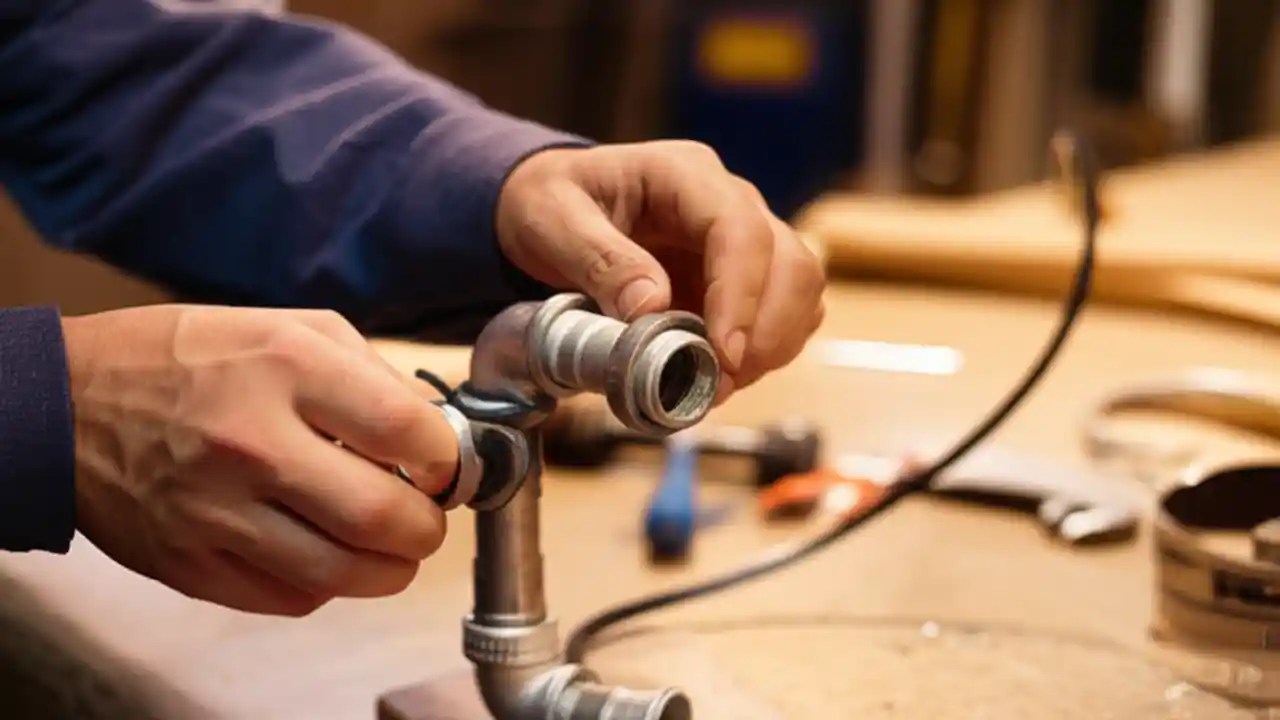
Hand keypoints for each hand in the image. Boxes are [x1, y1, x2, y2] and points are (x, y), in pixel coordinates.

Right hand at [63, 305, 456, 615]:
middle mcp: (251, 442)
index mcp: (283, 367)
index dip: (445, 459)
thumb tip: (433, 430)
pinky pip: (292, 598)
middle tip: (424, 515)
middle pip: (384, 518)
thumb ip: (370, 373)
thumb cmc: (186, 358)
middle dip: (427, 527)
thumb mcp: (284, 327)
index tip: (443, 466)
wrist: (63, 406)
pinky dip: (326, 584)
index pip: (406, 431)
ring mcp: (216, 512)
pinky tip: (323, 552)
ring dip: (389, 568)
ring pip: (344, 573)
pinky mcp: (190, 564)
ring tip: (387, 545)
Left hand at [496, 141, 825, 402]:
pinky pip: (785, 315)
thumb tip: (652, 307)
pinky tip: (721, 374)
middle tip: (719, 383)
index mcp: (684, 175)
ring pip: (800, 291)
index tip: (723, 353)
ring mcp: (745, 241)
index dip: (741, 296)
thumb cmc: (549, 203)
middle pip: (790, 263)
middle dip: (766, 332)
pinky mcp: (745, 279)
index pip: (740, 230)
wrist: (553, 209)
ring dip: (772, 347)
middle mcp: (730, 202)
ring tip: (716, 384)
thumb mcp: (551, 221)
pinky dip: (765, 352)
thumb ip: (599, 260)